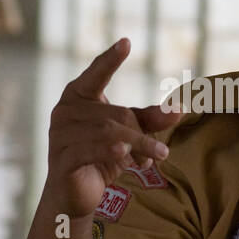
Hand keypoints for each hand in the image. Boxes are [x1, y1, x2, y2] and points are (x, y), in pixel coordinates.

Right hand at [46, 38, 184, 218]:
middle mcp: (64, 111)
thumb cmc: (100, 158)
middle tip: (161, 152)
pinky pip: (90, 150)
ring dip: (136, 145)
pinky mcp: (60, 160)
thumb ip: (149, 121)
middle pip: (114, 114)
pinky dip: (111, 152)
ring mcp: (59, 136)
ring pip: (107, 132)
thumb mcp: (128, 137)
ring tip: (153, 159)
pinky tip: (126, 156)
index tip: (127, 42)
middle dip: (141, 132)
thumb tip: (179, 109)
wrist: (74, 196)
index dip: (110, 59)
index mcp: (77, 96)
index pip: (95, 74)